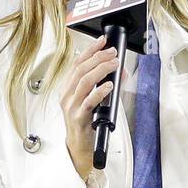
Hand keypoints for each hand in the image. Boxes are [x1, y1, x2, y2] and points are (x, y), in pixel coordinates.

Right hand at [59, 34, 120, 181]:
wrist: (80, 147)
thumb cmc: (87, 121)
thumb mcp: (94, 99)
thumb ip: (105, 83)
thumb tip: (121, 71)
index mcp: (68, 88)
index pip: (77, 63)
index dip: (90, 50)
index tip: (102, 40)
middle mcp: (67, 96)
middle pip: (80, 69)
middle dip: (98, 57)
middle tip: (113, 53)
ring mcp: (71, 107)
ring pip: (84, 81)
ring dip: (101, 69)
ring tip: (114, 64)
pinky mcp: (78, 118)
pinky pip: (89, 101)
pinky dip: (100, 91)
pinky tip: (110, 85)